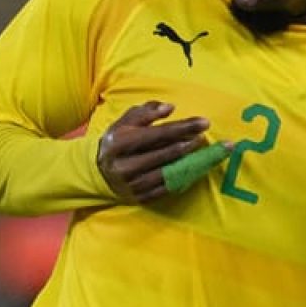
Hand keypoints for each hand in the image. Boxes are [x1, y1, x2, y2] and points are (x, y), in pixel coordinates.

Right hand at [94, 102, 212, 203]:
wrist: (99, 172)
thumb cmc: (118, 142)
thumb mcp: (126, 122)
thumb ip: (147, 111)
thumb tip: (170, 108)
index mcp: (121, 143)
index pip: (159, 133)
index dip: (184, 127)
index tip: (205, 123)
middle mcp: (125, 165)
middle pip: (166, 153)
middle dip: (190, 144)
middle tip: (205, 137)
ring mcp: (132, 184)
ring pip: (168, 172)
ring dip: (189, 162)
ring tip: (201, 152)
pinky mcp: (139, 198)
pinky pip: (166, 188)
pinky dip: (182, 178)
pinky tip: (193, 169)